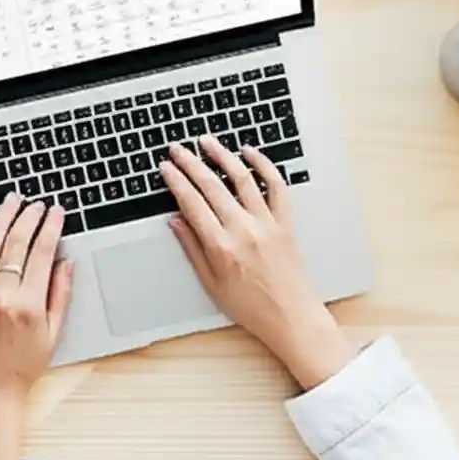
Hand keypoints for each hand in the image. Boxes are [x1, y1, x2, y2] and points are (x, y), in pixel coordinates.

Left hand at [0, 195, 73, 459]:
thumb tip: (66, 263)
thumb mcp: (52, 334)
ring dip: (1, 219)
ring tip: (10, 202)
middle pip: (16, 244)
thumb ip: (60, 295)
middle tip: (35, 203)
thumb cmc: (22, 367)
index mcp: (29, 304)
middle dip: (28, 217)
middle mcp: (2, 296)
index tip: (56, 211)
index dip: (51, 227)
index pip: (43, 253)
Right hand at [160, 136, 354, 389]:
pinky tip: (250, 153)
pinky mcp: (285, 223)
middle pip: (211, 185)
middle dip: (190, 163)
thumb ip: (192, 249)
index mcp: (221, 247)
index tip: (166, 168)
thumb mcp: (212, 284)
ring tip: (207, 142)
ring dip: (222, 156)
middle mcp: (243, 230)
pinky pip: (276, 187)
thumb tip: (176, 221)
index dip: (176, 182)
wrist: (292, 318)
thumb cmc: (252, 308)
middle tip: (177, 149)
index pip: (192, 204)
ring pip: (242, 178)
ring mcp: (266, 223)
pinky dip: (264, 166)